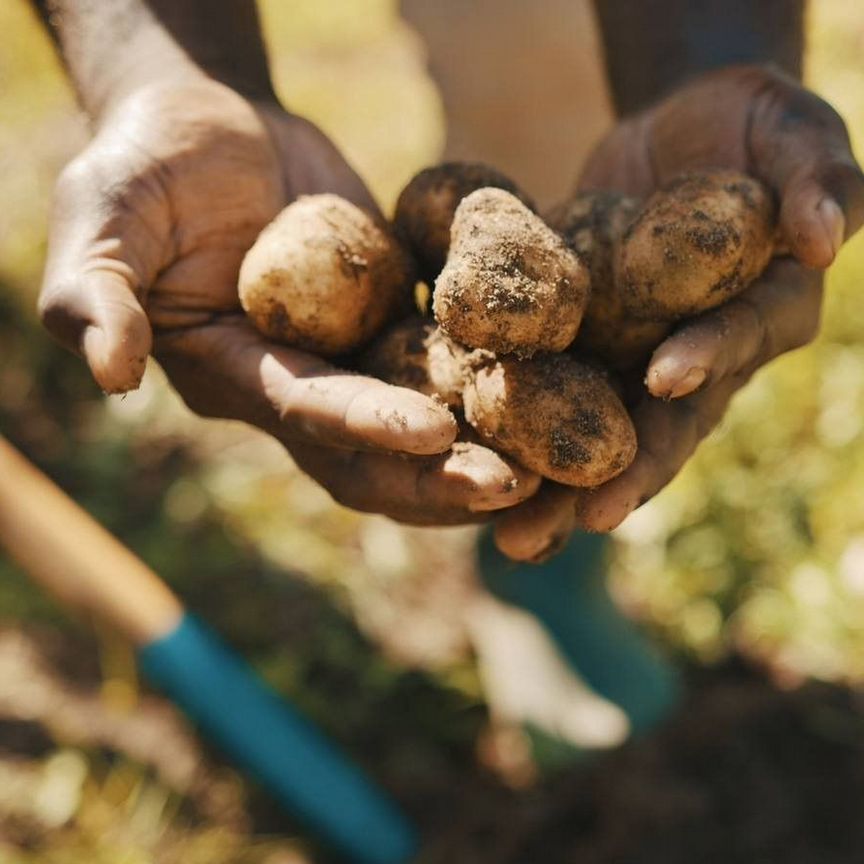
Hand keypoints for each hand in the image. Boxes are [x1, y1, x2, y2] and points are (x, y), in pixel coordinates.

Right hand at [40, 79, 538, 523]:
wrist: (207, 123)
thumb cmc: (143, 167)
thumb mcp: (101, 221)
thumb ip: (98, 297)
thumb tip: (112, 377)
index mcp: (238, 376)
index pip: (309, 415)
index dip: (368, 428)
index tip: (435, 435)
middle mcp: (301, 383)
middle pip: (377, 448)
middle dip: (441, 473)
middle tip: (519, 486)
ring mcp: (352, 353)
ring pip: (425, 415)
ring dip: (485, 441)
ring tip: (555, 459)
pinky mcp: (390, 315)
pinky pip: (447, 350)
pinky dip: (496, 371)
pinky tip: (558, 381)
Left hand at [496, 65, 863, 559]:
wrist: (677, 132)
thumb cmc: (751, 126)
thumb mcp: (794, 130)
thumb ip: (818, 176)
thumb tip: (821, 236)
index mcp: (762, 313)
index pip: (735, 339)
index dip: (706, 358)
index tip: (664, 380)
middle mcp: (698, 356)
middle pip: (664, 425)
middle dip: (626, 473)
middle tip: (583, 522)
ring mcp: (634, 359)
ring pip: (598, 435)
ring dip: (560, 488)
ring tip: (513, 540)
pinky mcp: (584, 346)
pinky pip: (548, 395)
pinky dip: (512, 432)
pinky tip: (470, 469)